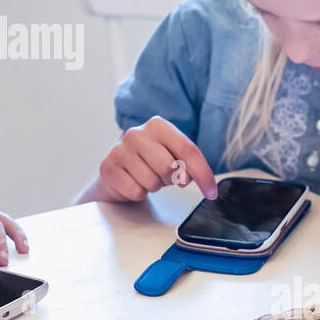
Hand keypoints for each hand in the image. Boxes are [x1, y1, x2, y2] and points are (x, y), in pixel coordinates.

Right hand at [93, 116, 217, 201]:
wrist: (117, 171)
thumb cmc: (150, 163)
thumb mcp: (172, 156)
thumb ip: (187, 163)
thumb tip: (191, 178)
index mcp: (158, 126)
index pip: (187, 150)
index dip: (202, 173)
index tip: (211, 192)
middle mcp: (136, 133)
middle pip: (169, 167)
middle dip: (171, 179)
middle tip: (164, 176)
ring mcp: (119, 150)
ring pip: (152, 182)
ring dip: (153, 186)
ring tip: (146, 177)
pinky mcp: (108, 168)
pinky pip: (136, 191)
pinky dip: (138, 193)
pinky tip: (133, 182)